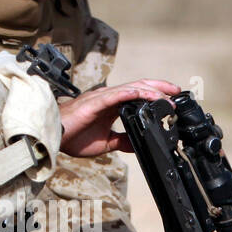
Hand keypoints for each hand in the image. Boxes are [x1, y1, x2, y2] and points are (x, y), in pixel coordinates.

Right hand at [58, 79, 180, 156]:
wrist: (54, 137)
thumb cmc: (73, 137)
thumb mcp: (106, 143)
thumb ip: (122, 141)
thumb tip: (138, 145)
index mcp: (112, 105)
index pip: (138, 94)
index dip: (156, 95)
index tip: (172, 101)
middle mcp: (110, 97)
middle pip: (140, 86)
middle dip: (160, 88)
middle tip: (177, 92)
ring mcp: (103, 97)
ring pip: (132, 88)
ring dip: (151, 91)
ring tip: (167, 96)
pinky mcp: (96, 101)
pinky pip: (117, 94)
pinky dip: (132, 93)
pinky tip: (143, 95)